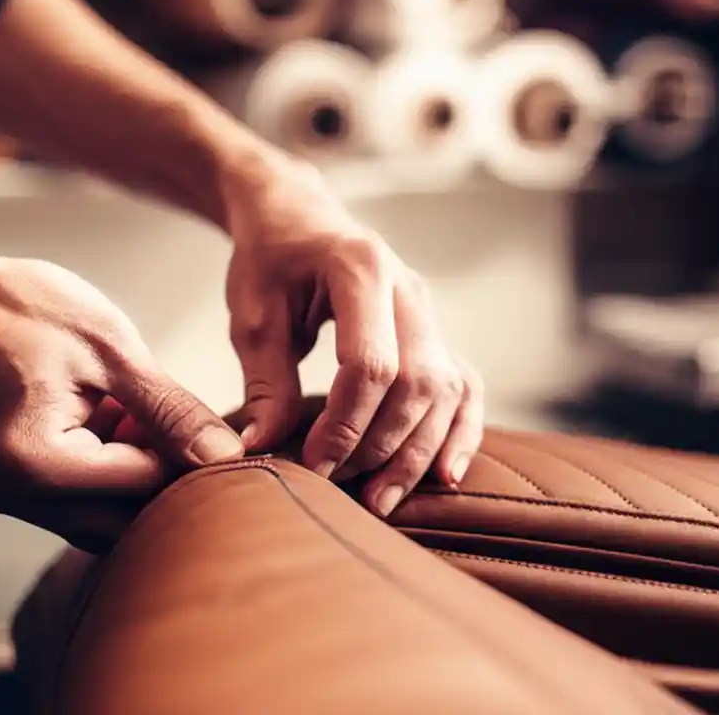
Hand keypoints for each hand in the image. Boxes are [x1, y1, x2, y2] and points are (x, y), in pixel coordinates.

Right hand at [0, 248, 243, 550]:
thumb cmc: (17, 307)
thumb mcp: (108, 349)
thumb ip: (170, 409)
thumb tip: (228, 454)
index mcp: (42, 466)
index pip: (148, 488)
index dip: (192, 458)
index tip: (220, 425)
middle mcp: (19, 498)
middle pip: (126, 522)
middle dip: (165, 478)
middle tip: (183, 419)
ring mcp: (10, 496)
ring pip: (104, 516)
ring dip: (135, 474)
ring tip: (136, 408)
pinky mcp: (10, 484)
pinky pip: (77, 498)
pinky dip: (107, 466)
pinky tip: (111, 414)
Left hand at [223, 159, 483, 516]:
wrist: (297, 218)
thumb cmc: (270, 262)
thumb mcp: (253, 316)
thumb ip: (264, 382)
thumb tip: (260, 449)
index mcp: (361, 269)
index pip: (370, 363)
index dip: (345, 423)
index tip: (313, 464)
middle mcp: (409, 288)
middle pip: (419, 382)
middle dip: (381, 444)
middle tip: (339, 485)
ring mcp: (430, 311)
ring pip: (447, 390)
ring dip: (418, 451)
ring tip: (381, 499)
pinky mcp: (436, 332)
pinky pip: (465, 385)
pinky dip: (461, 431)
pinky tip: (444, 475)